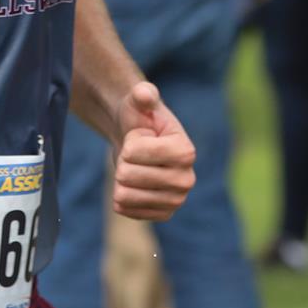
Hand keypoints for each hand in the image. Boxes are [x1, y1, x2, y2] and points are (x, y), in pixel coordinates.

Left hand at [112, 82, 194, 219]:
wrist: (138, 144)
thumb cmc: (140, 120)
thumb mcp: (139, 102)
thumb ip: (142, 95)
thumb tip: (144, 93)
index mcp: (186, 151)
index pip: (134, 152)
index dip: (129, 142)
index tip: (141, 138)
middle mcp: (187, 179)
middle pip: (128, 175)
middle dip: (123, 160)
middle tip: (135, 155)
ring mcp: (177, 200)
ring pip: (124, 195)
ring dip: (120, 179)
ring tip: (135, 168)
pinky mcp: (163, 215)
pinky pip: (125, 210)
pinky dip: (121, 196)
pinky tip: (132, 184)